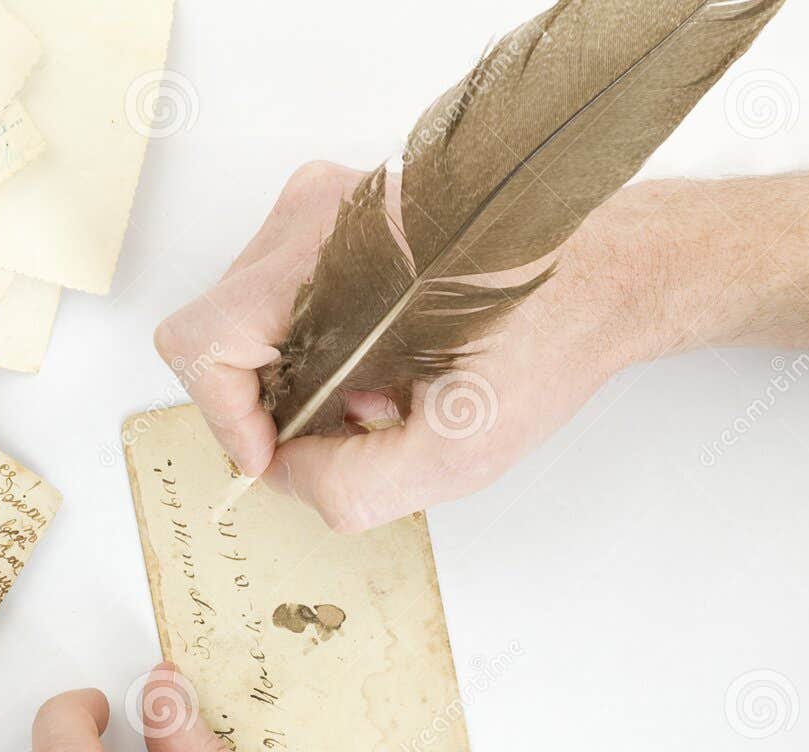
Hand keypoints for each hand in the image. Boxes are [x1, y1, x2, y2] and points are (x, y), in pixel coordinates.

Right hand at [154, 161, 685, 531]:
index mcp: (328, 259)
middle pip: (222, 335)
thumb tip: (280, 475)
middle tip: (359, 426)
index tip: (279, 457)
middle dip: (278, 405)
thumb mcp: (454, 454)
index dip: (227, 419)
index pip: (201, 342)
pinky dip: (323, 351)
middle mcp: (311, 215)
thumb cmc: (545, 345)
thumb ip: (346, 487)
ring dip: (303, 381)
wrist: (606, 273)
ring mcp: (320, 207)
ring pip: (252, 321)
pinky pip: (286, 300)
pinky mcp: (337, 217)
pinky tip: (389, 367)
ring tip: (386, 395)